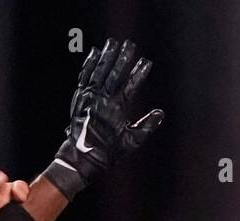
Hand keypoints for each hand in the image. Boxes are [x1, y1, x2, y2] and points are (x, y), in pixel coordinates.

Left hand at [43, 37, 163, 198]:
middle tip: (130, 45)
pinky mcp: (79, 98)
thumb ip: (146, 127)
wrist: (80, 159)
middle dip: (123, 58)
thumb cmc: (106, 152)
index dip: (138, 73)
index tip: (146, 62)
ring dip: (106, 56)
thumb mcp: (130, 142)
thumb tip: (160, 114)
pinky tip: (94, 53)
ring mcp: (89, 98)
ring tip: (113, 42)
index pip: (130, 86)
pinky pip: (84, 77)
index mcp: (116, 109)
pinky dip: (89, 64)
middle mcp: (102, 100)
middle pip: (114, 74)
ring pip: (98, 72)